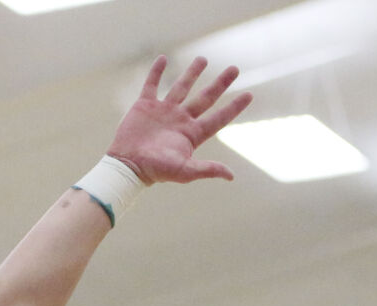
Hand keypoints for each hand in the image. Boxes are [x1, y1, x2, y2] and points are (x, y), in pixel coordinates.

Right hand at [107, 55, 251, 186]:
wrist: (128, 165)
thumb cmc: (156, 171)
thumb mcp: (184, 171)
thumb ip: (207, 169)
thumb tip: (231, 176)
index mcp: (191, 134)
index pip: (218, 118)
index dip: (234, 108)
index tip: (249, 95)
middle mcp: (180, 120)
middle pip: (205, 98)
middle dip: (220, 84)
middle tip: (234, 69)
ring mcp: (163, 111)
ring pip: (181, 87)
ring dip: (192, 73)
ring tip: (203, 59)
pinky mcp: (145, 106)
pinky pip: (152, 84)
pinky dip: (156, 71)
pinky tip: (163, 59)